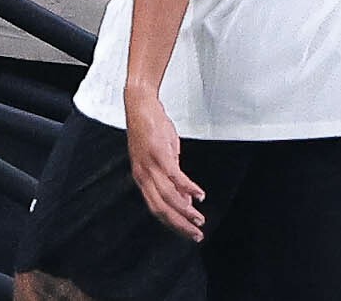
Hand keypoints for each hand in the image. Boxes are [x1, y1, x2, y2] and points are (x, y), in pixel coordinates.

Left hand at [125, 91, 207, 242]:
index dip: (172, 223)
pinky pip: (175, 176)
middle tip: (196, 235)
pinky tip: (199, 195)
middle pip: (160, 209)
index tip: (188, 233)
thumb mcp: (162, 159)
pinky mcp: (158, 153)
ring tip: (199, 219)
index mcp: (142, 178)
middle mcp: (143, 175)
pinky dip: (188, 188)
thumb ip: (172, 181)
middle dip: (180, 225)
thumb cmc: (151, 130)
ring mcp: (149, 165)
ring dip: (185, 211)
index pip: (155, 209)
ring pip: (168, 197)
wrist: (140, 105)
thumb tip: (186, 202)